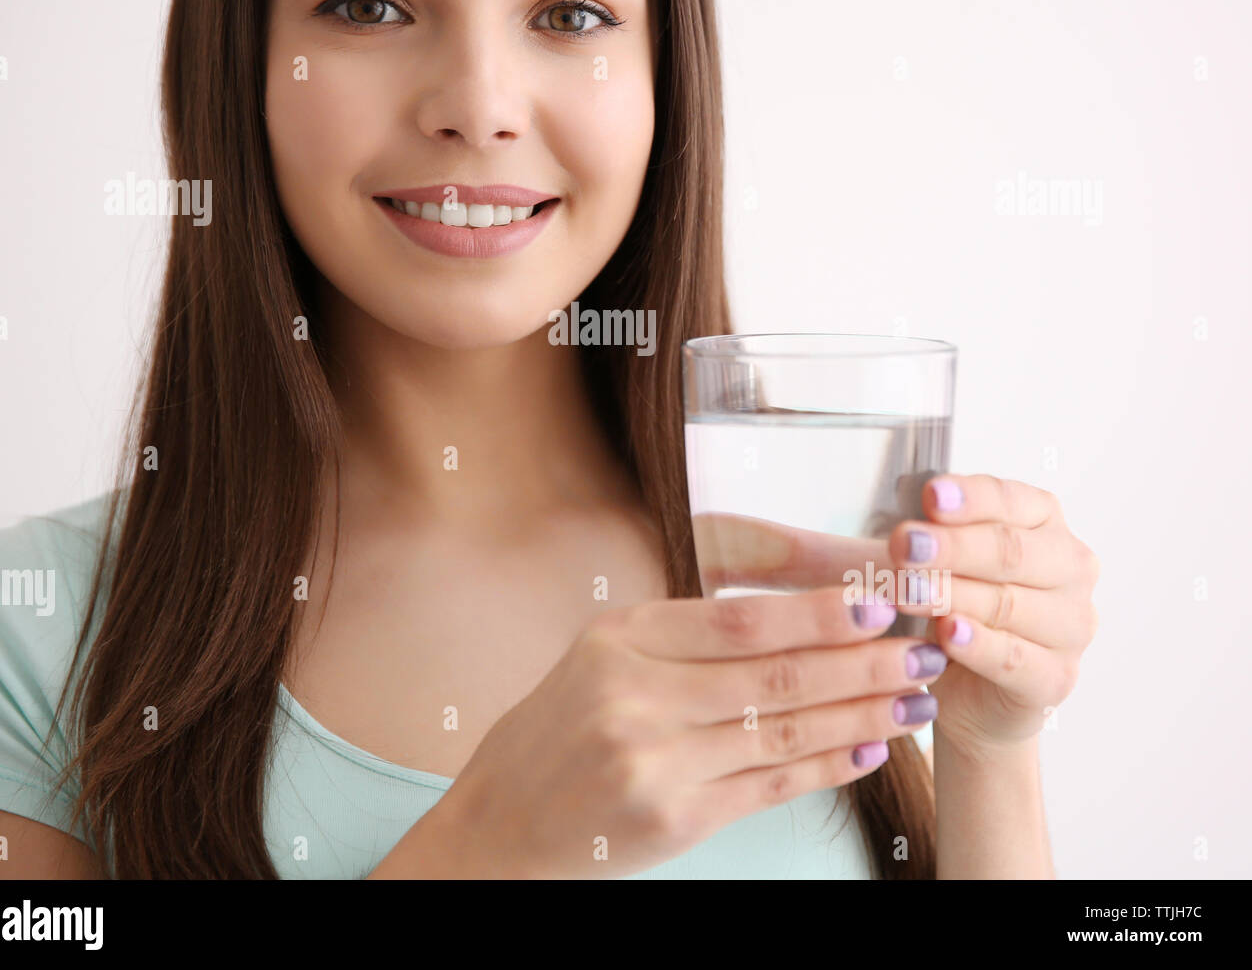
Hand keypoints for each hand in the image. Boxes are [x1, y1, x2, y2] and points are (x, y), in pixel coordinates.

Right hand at [415, 582, 944, 878]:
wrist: (500, 820)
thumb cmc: (557, 730)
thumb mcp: (602, 655)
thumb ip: (686, 635)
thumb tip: (797, 618)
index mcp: (622, 639)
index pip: (741, 620)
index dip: (820, 612)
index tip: (879, 600)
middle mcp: (636, 696)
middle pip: (775, 675)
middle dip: (863, 661)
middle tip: (922, 649)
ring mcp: (655, 762)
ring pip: (784, 730)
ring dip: (861, 715)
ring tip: (915, 701)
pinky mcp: (673, 819)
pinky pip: (769, 785)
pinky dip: (826, 766)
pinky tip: (867, 749)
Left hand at [889, 473, 1099, 759]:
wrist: (970, 688)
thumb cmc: (958, 605)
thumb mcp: (941, 562)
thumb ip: (933, 538)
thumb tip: (907, 528)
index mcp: (1044, 523)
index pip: (1012, 501)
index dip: (971, 498)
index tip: (930, 496)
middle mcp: (1069, 569)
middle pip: (1010, 552)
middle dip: (952, 548)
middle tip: (904, 545)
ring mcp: (1070, 626)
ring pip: (1007, 604)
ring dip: (951, 595)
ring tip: (907, 591)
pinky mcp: (1056, 677)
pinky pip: (1014, 658)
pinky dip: (978, 645)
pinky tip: (948, 633)